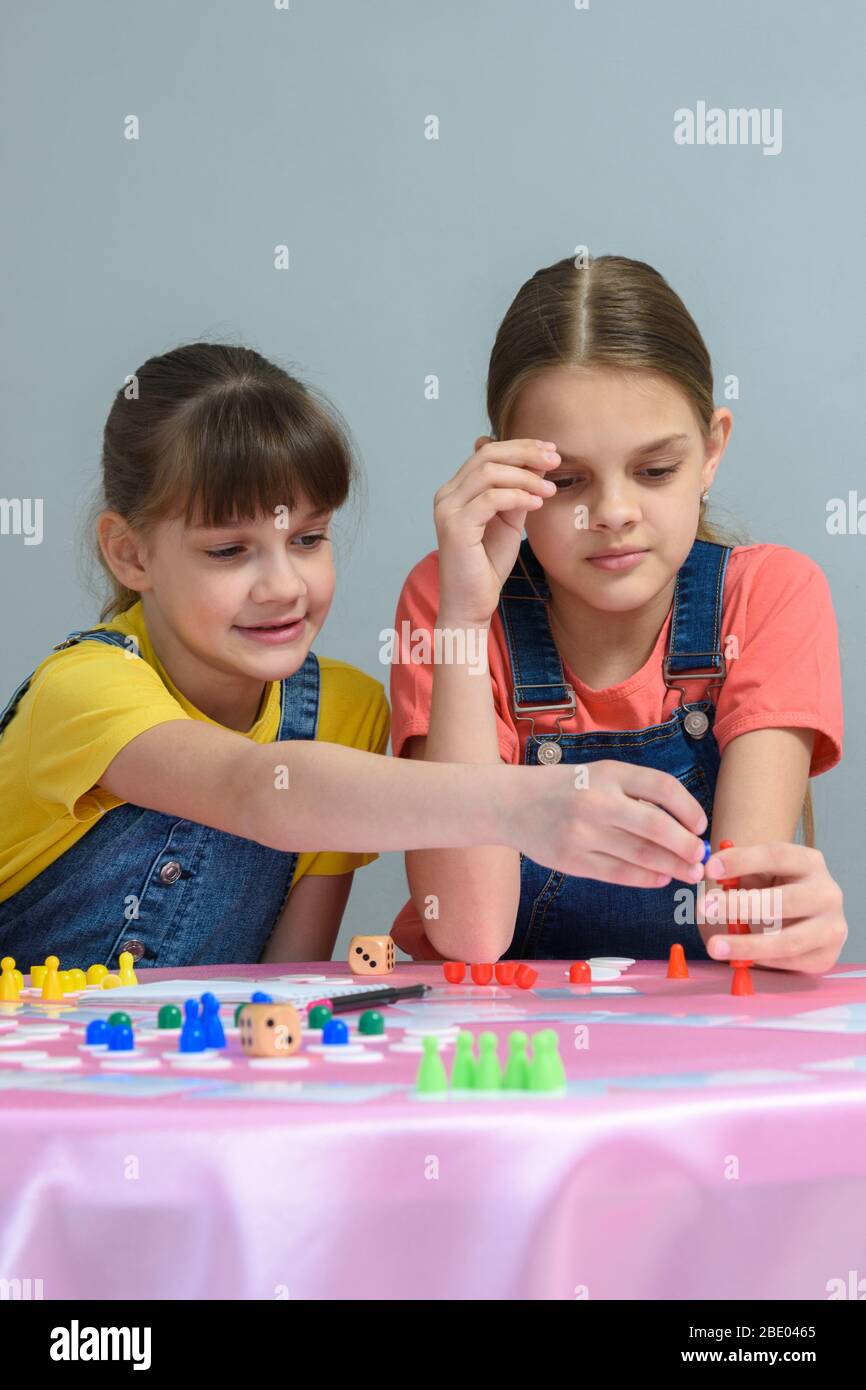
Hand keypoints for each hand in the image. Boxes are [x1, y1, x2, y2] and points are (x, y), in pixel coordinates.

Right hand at [434, 436, 560, 624]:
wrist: (472, 603)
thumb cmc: (488, 565)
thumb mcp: (509, 521)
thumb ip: (518, 492)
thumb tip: (538, 463)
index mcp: (457, 490)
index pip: (487, 453)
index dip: (521, 447)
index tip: (551, 451)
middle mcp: (447, 495)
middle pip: (487, 455)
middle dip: (525, 453)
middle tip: (555, 459)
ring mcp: (447, 510)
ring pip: (489, 473)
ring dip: (525, 477)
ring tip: (550, 489)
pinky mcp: (455, 527)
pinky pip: (491, 499)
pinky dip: (518, 496)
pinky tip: (537, 503)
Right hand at [518, 760, 708, 887]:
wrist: (510, 804)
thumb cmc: (564, 789)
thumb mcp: (598, 775)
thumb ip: (635, 794)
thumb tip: (682, 827)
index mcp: (607, 773)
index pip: (662, 787)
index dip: (689, 808)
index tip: (700, 825)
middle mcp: (596, 801)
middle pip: (656, 826)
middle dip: (686, 846)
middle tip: (702, 858)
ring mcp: (582, 833)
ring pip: (641, 855)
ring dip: (672, 867)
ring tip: (689, 873)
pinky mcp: (571, 860)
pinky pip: (619, 874)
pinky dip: (645, 878)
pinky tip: (660, 879)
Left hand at [702, 843, 847, 973]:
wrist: (807, 917)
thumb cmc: (775, 890)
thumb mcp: (759, 874)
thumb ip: (739, 873)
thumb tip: (712, 871)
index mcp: (809, 862)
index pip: (776, 856)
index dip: (742, 861)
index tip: (709, 868)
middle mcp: (827, 893)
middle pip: (784, 901)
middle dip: (740, 905)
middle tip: (705, 909)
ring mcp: (831, 926)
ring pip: (788, 940)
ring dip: (746, 945)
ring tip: (714, 946)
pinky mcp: (827, 955)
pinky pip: (789, 961)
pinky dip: (762, 960)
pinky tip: (742, 958)